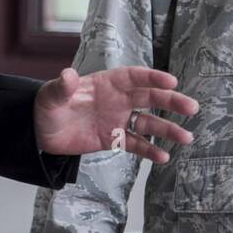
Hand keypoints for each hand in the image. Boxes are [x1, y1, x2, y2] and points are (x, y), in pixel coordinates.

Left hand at [33, 66, 197, 163]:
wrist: (41, 132)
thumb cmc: (47, 106)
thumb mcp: (50, 96)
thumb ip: (62, 87)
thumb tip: (67, 75)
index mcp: (106, 83)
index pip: (134, 77)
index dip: (152, 77)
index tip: (171, 81)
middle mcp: (117, 99)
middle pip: (150, 98)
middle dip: (171, 101)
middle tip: (192, 107)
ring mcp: (118, 119)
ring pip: (148, 123)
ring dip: (168, 129)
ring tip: (187, 137)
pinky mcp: (113, 139)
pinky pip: (136, 144)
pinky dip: (150, 150)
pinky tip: (164, 157)